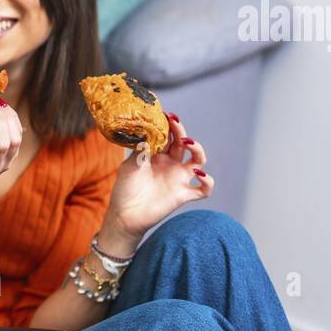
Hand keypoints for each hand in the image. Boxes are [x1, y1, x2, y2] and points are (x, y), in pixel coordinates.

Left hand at [104, 113, 213, 243]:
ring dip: (197, 149)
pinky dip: (207, 181)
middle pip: (183, 143)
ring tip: (188, 143)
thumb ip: (139, 149)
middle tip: (175, 122)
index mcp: (157, 156)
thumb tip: (144, 131)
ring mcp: (178, 179)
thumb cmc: (124, 189)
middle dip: (180, 131)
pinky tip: (198, 173)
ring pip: (198, 160)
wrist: (124, 215)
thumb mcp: (130, 165)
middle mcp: (170, 165)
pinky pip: (203, 190)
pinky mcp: (183, 195)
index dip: (169, 125)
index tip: (165, 114)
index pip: (168, 136)